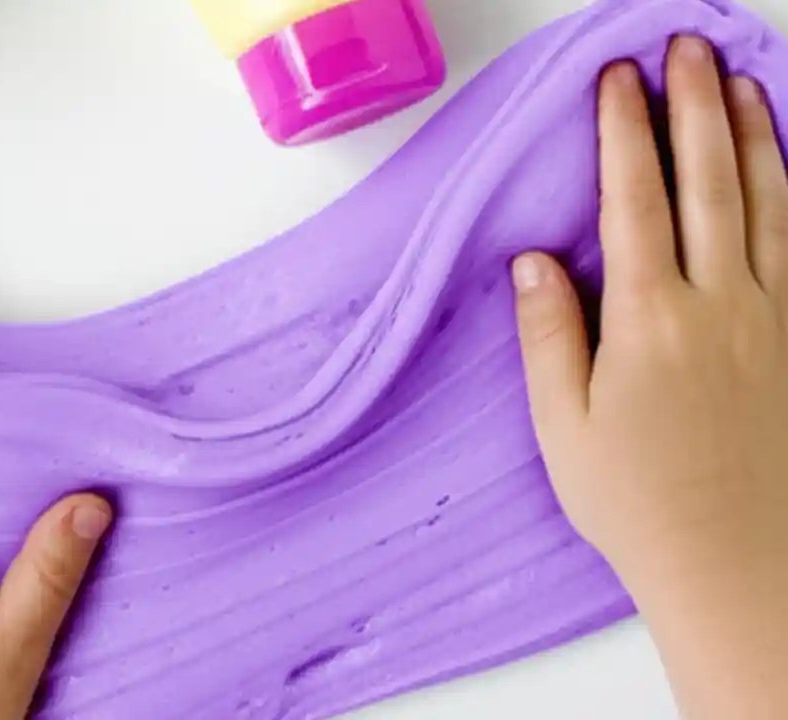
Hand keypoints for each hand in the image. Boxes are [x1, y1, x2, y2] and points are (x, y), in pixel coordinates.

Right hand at [512, 37, 787, 717]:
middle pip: (707, 183)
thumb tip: (533, 262)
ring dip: (749, 135)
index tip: (616, 81)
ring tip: (737, 82)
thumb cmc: (638, 502)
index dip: (624, 133)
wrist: (737, 565)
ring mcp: (771, 319)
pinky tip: (783, 167)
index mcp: (648, 321)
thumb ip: (550, 336)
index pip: (634, 202)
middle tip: (681, 49)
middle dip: (691, 107)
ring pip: (765, 203)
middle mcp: (718, 305)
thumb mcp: (564, 426)